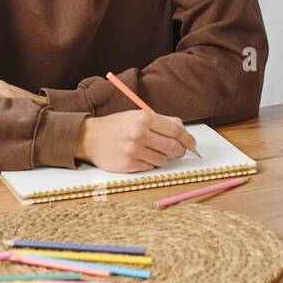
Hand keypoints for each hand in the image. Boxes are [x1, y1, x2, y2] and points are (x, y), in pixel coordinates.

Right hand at [76, 110, 197, 172]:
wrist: (90, 137)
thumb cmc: (117, 126)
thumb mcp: (138, 116)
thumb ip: (161, 122)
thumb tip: (184, 132)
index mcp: (144, 118)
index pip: (176, 130)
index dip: (188, 139)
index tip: (193, 144)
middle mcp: (139, 133)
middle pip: (173, 147)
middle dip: (179, 151)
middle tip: (178, 151)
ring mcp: (133, 150)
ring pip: (163, 159)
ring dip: (161, 157)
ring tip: (150, 151)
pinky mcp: (128, 165)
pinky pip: (150, 167)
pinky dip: (149, 163)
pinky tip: (139, 157)